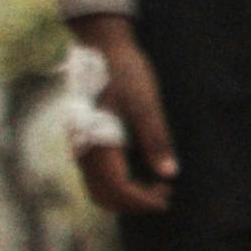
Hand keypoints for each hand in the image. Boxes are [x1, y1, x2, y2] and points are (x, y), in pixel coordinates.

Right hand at [69, 19, 177, 216]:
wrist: (102, 47)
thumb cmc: (126, 72)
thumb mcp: (146, 104)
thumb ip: (156, 140)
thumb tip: (169, 173)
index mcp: (97, 142)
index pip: (117, 188)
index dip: (142, 200)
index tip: (166, 198)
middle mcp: (83, 149)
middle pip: (104, 195)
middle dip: (134, 203)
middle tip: (165, 195)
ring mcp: (81, 145)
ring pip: (98, 187)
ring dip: (125, 195)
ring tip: (155, 187)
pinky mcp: (85, 140)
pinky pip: (96, 175)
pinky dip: (116, 185)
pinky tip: (139, 174)